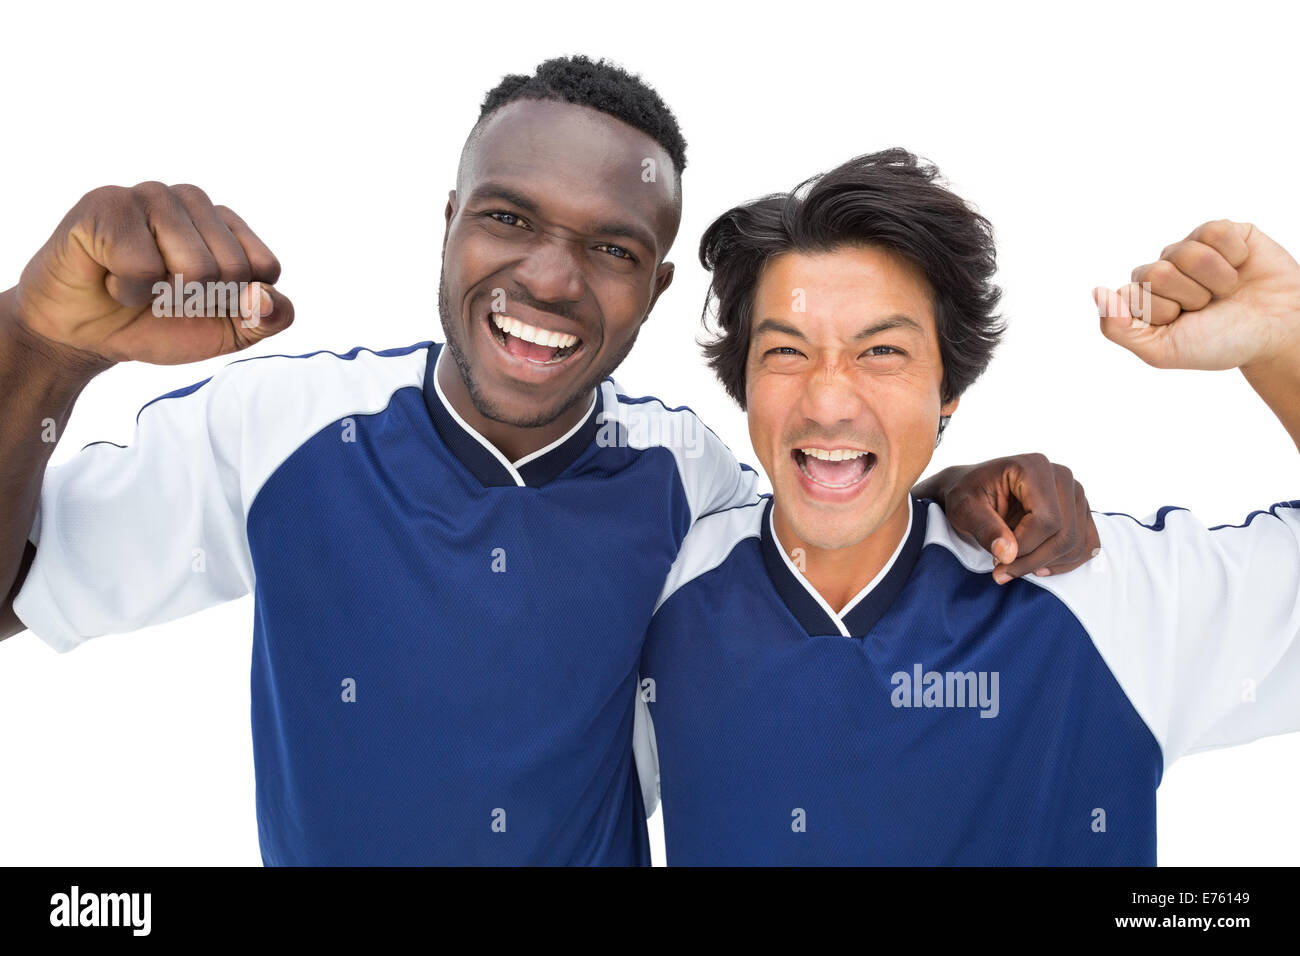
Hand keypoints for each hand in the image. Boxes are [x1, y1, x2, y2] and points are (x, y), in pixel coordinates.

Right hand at [7, 182, 293, 366]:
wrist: (86, 335)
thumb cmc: (157, 323)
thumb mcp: (228, 331)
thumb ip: (267, 318)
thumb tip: (269, 299)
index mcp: (227, 224)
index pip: (265, 268)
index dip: (234, 302)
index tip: (201, 300)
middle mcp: (193, 199)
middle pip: (232, 269)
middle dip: (197, 301)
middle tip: (161, 293)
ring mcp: (150, 195)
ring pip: (194, 268)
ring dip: (161, 296)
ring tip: (135, 282)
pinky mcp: (107, 204)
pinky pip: (143, 268)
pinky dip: (126, 290)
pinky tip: (108, 275)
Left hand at [918, 453, 1101, 583]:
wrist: (974, 490)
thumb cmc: (967, 497)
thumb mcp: (964, 509)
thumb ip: (984, 528)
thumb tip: (1007, 553)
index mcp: (1034, 467)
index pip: (1046, 520)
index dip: (1024, 548)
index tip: (996, 559)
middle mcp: (1061, 476)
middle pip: (1065, 534)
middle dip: (1032, 561)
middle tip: (1001, 571)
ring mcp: (1075, 493)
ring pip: (1076, 544)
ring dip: (1045, 565)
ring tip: (1013, 566)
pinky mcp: (1080, 510)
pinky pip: (1088, 545)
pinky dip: (1065, 563)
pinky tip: (1038, 566)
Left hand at [1095, 220, 1299, 370]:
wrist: (1276, 333)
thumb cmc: (1220, 343)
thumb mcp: (1162, 351)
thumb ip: (1119, 328)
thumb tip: (1097, 291)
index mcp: (1144, 296)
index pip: (1131, 292)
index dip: (1162, 312)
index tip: (1182, 323)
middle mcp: (1163, 270)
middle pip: (1157, 272)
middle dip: (1190, 297)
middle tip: (1209, 307)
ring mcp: (1191, 249)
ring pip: (1189, 253)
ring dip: (1215, 280)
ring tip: (1227, 292)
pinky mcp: (1222, 232)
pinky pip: (1215, 232)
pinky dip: (1235, 256)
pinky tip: (1240, 267)